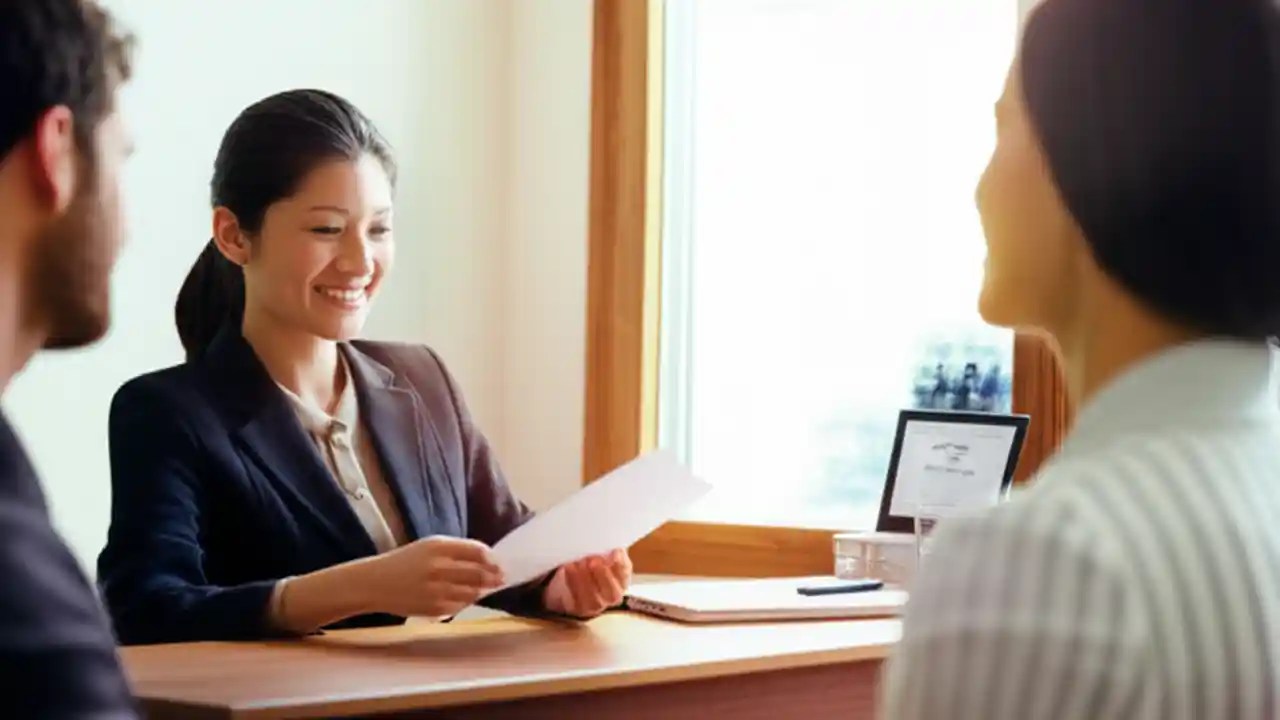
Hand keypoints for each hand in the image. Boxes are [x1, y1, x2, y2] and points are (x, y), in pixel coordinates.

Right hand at [362, 535, 504, 618]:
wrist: (374, 583)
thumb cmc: (406, 562)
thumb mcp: (430, 546)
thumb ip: (458, 551)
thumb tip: (488, 560)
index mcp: (438, 547)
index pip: (478, 552)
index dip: (493, 559)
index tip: (499, 563)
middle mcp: (439, 567)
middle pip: (479, 573)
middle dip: (494, 577)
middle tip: (502, 578)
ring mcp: (437, 590)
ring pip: (473, 592)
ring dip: (482, 590)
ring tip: (485, 587)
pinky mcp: (434, 608)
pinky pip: (461, 606)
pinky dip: (467, 602)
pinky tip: (466, 597)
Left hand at [543, 548, 632, 618]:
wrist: (574, 580)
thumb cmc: (592, 562)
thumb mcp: (602, 552)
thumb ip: (606, 546)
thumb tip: (604, 533)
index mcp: (623, 578)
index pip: (625, 572)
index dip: (620, 562)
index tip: (614, 551)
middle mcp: (613, 595)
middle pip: (612, 590)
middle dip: (602, 574)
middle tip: (593, 559)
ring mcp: (596, 604)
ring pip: (593, 596)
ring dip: (585, 578)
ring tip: (578, 562)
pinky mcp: (579, 608)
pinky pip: (576, 597)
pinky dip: (572, 582)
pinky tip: (568, 567)